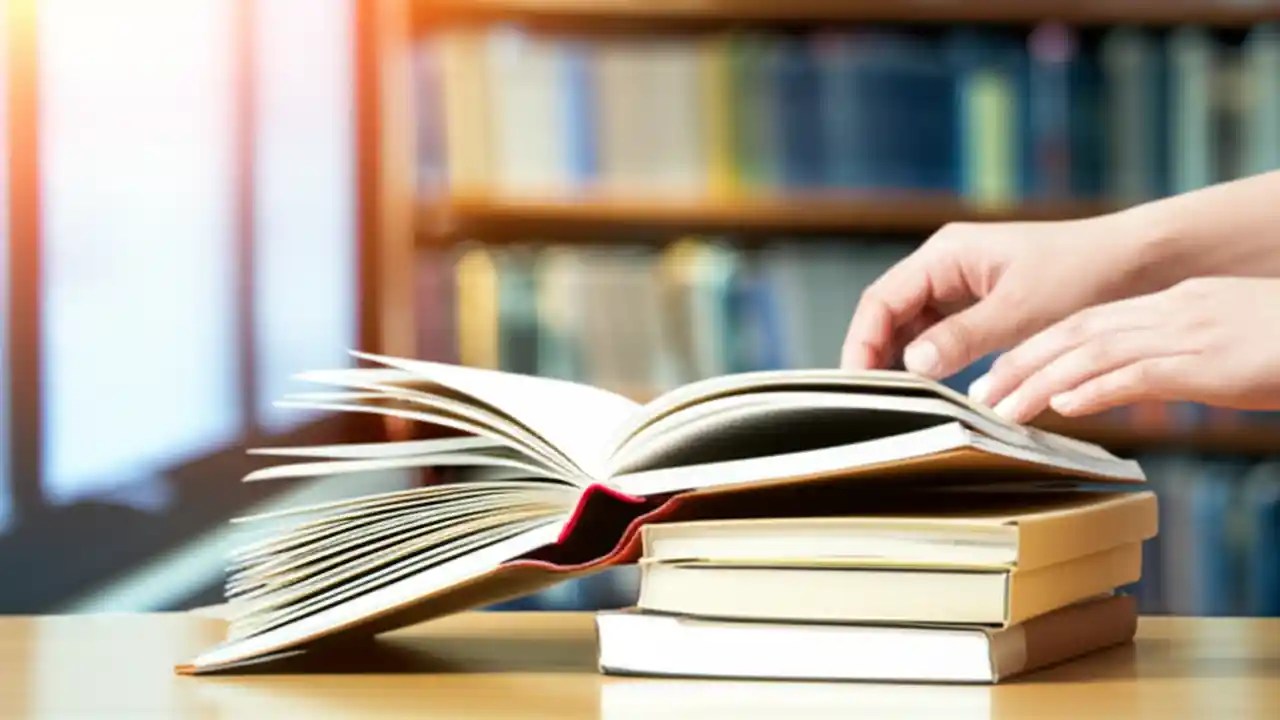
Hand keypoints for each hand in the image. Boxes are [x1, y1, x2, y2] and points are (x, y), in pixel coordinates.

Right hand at [841, 210, 1172, 377]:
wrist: (1138, 262)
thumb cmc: (1084, 273)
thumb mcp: (1020, 311)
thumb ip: (962, 338)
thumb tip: (912, 365)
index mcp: (945, 254)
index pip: (881, 300)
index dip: (861, 343)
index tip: (856, 385)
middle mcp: (946, 265)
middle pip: (889, 313)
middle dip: (874, 355)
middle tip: (869, 404)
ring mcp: (962, 285)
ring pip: (913, 327)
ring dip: (902, 361)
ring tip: (896, 402)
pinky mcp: (982, 306)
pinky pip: (941, 335)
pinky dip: (932, 361)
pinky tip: (933, 389)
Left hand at [973, 277, 1279, 422]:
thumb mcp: (1222, 347)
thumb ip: (1172, 360)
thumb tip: (1124, 385)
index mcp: (1174, 303)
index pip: (1089, 320)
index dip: (1038, 346)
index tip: (1001, 372)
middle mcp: (1173, 310)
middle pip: (1077, 331)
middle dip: (1022, 362)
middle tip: (982, 392)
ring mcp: (1190, 332)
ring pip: (1094, 352)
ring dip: (1041, 381)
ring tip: (1003, 408)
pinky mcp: (1209, 361)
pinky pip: (1140, 374)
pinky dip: (1096, 389)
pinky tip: (1064, 407)